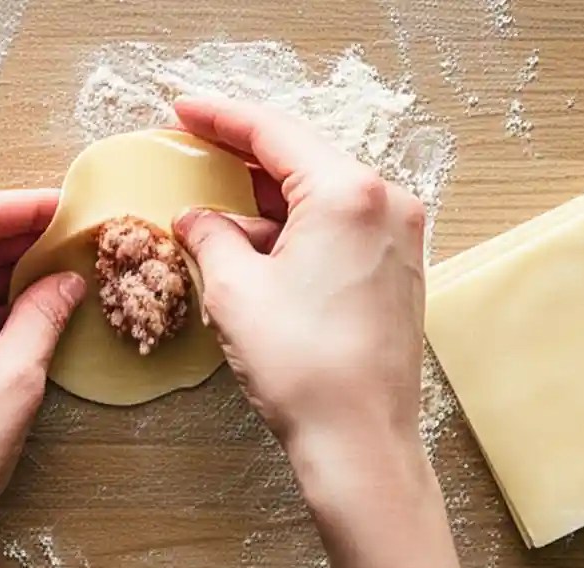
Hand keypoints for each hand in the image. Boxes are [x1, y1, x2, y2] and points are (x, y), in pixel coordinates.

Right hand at [171, 97, 426, 494]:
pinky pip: (340, 228)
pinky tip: (255, 244)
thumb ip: (211, 237)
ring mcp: (400, 238)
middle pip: (303, 158)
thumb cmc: (304, 368)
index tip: (183, 109)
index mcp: (348, 194)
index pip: (274, 132)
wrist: (360, 441)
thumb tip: (196, 217)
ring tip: (216, 208)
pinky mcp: (399, 271)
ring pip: (321, 195)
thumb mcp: (234, 291)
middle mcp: (386, 204)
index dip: (220, 117)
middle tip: (194, 150)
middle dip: (244, 158)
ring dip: (268, 200)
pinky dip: (296, 229)